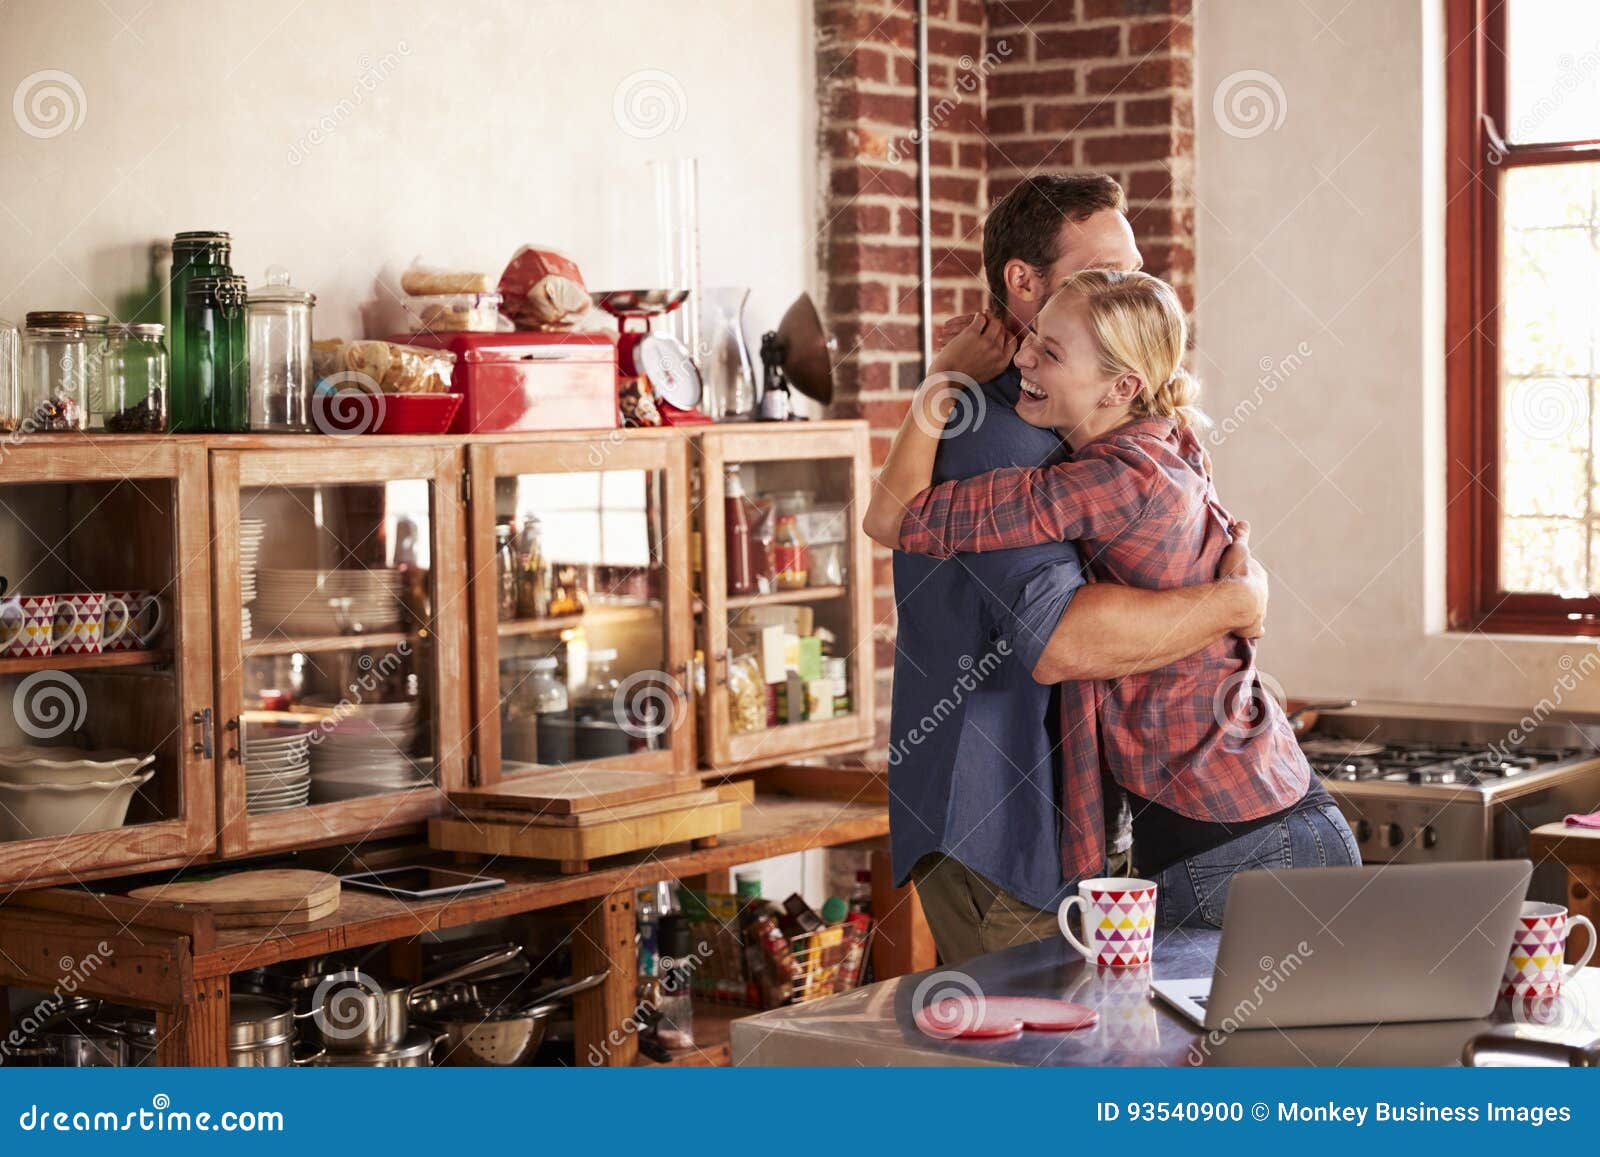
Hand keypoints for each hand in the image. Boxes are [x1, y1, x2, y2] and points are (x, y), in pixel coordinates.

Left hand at [928, 312, 1016, 388]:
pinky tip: (976, 317)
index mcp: (1001, 363)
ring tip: (984, 317)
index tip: (1000, 331)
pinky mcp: (972, 334)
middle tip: (991, 320)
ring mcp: (985, 342)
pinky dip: (979, 316)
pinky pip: (981, 318)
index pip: (1012, 341)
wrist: (947, 377)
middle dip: (997, 325)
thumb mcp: (987, 373)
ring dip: (989, 318)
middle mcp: (996, 352)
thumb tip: (1000, 345)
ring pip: (994, 322)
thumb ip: (996, 360)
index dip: (1007, 334)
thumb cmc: (964, 376)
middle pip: (1003, 331)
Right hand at [1218, 520, 1266, 638]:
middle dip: (1245, 591)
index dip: (1242, 571)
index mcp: (1259, 576)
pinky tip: (1253, 632)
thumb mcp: (1237, 549)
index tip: (1232, 571)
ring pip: (1257, 610)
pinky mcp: (1253, 627)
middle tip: (1230, 591)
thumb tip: (1244, 522)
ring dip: (1249, 610)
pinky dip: (1254, 630)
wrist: (1238, 600)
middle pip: (1255, 591)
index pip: (1252, 571)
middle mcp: (1263, 595)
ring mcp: (1259, 612)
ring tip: (1235, 610)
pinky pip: (1256, 630)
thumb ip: (1241, 536)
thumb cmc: (1236, 573)